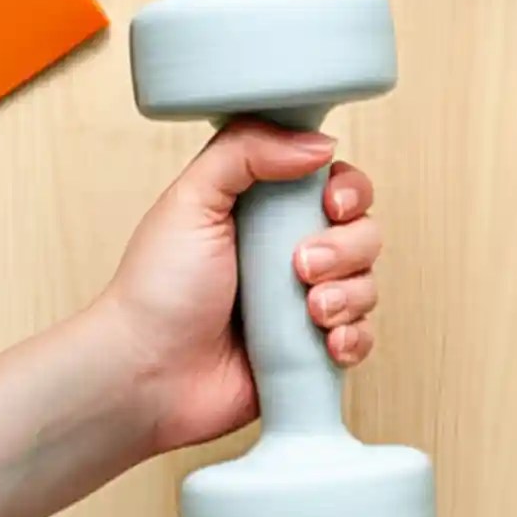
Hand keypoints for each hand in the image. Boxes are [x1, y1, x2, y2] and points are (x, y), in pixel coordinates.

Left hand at [101, 118, 381, 452]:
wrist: (148, 372)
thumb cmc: (158, 289)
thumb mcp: (192, 198)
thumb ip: (246, 152)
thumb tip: (319, 144)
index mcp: (267, 212)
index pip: (338, 186)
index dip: (349, 192)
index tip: (330, 206)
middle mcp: (292, 254)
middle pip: (364, 233)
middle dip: (346, 249)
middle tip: (301, 266)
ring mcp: (305, 304)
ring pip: (367, 285)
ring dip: (348, 296)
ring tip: (309, 312)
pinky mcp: (312, 351)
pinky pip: (363, 337)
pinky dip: (353, 338)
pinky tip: (325, 343)